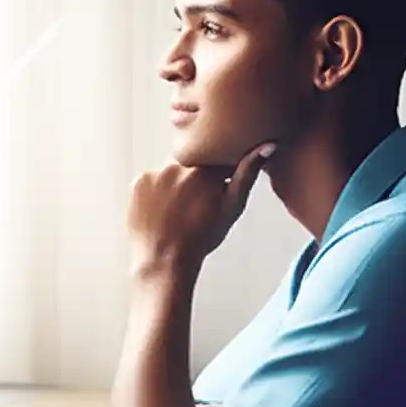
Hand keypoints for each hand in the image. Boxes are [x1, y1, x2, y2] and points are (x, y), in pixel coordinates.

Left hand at [127, 142, 274, 276]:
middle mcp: (179, 165)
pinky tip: (161, 211)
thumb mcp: (232, 208)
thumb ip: (248, 173)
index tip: (213, 194)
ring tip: (176, 211)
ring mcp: (155, 173)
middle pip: (191, 163)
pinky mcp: (138, 182)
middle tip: (193, 206)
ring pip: (170, 171)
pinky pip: (151, 179)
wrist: (164, 260)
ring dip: (175, 183)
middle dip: (194, 179)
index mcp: (205, 170)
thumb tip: (268, 145)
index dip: (218, 176)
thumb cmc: (202, 237)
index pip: (216, 159)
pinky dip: (156, 191)